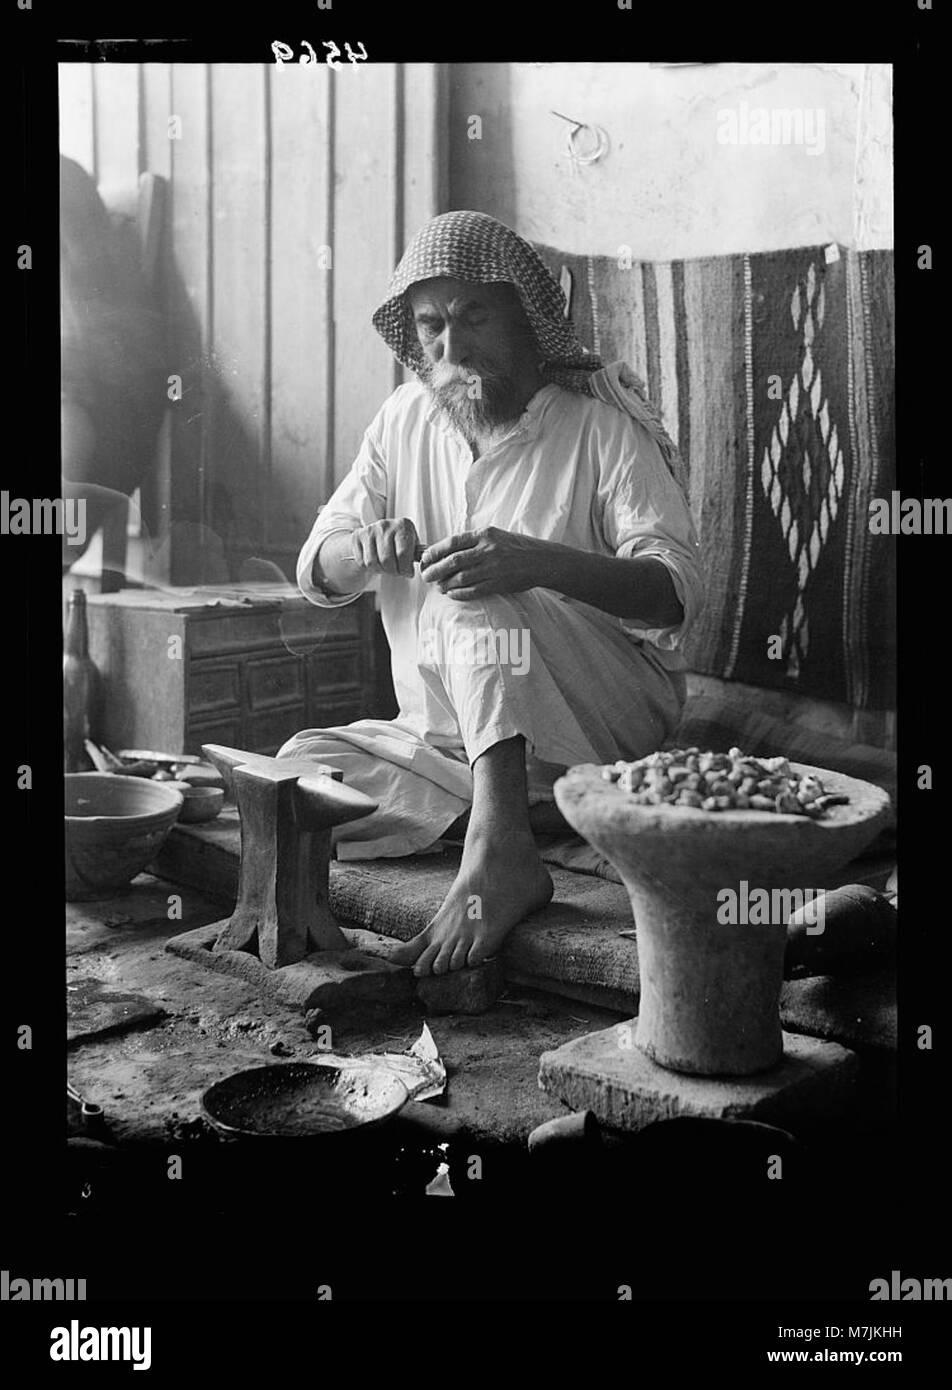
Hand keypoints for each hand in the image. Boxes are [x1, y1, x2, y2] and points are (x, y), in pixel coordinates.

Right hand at [351, 518, 420, 578]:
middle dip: (393, 572)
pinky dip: (369, 567)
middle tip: (396, 572)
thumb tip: (426, 563)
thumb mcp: (412, 544)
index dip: (405, 569)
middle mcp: (385, 525)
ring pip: (373, 562)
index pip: (403, 554)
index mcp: (403, 525)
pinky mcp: (357, 536)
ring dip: (381, 570)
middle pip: (387, 560)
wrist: (377, 536)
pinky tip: (376, 562)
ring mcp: (370, 530)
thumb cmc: (399, 543)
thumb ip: (418, 553)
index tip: (408, 572)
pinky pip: (362, 561)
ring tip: (386, 567)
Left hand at [420, 527, 545, 598]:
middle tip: (426, 577)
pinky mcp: (499, 583)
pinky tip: (451, 594)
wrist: (541, 560)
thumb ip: (473, 542)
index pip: (452, 542)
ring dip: (446, 584)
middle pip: (453, 561)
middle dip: (435, 570)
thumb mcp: (495, 536)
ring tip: (438, 587)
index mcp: (484, 534)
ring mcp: (494, 567)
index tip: (424, 559)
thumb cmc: (515, 547)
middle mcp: (488, 549)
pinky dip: (459, 594)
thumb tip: (446, 552)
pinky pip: (474, 591)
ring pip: (461, 577)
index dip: (435, 552)